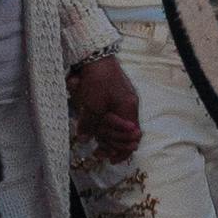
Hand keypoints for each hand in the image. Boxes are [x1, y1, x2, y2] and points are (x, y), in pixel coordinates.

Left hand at [69, 49, 141, 163]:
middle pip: (126, 133)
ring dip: (108, 136)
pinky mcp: (115, 95)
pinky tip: (97, 130)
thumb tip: (85, 140)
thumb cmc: (97, 81)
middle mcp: (129, 105)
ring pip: (118, 124)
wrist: (96, 57)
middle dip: (113, 145)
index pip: (132, 136)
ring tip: (97, 145)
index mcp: (128, 108)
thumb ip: (90, 124)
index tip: (111, 160)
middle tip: (99, 153)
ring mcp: (123, 99)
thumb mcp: (92, 106)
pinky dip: (106, 125)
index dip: (123, 150)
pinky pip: (114, 115)